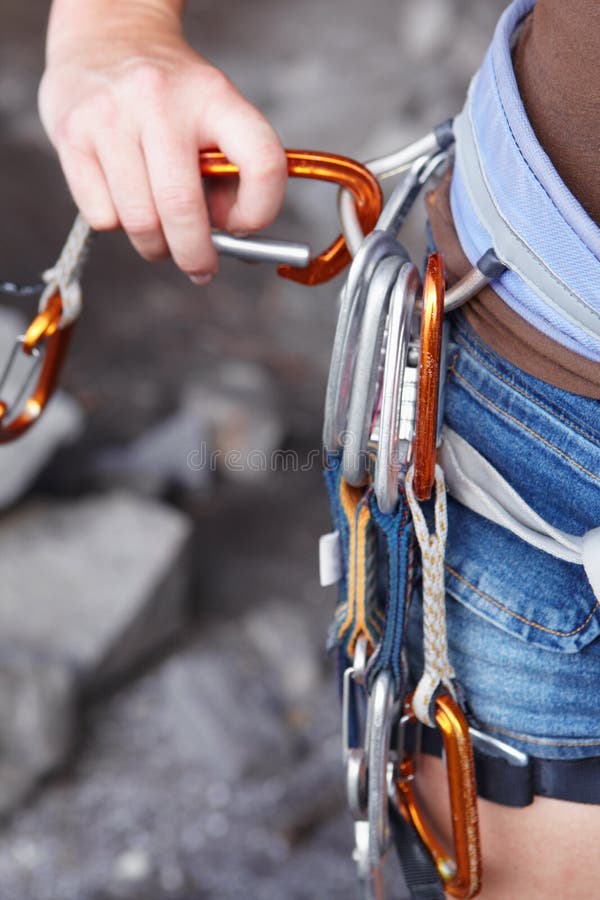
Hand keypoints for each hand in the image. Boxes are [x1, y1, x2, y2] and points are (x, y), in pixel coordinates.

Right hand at [39, 4, 287, 282]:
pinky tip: (123, 200)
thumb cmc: (171, 98)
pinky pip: (102, 217)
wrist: (105, 39)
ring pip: (140, 222)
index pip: (261, 162)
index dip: (260, 211)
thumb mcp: (213, 116)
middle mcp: (160, 101)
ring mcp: (110, 116)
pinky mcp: (71, 134)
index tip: (244, 228)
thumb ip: (228, 177)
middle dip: (196, 255)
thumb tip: (232, 242)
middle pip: (183, 208)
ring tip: (160, 237)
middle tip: (201, 269)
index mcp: (214, 96)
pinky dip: (118, 225)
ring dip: (156, 247)